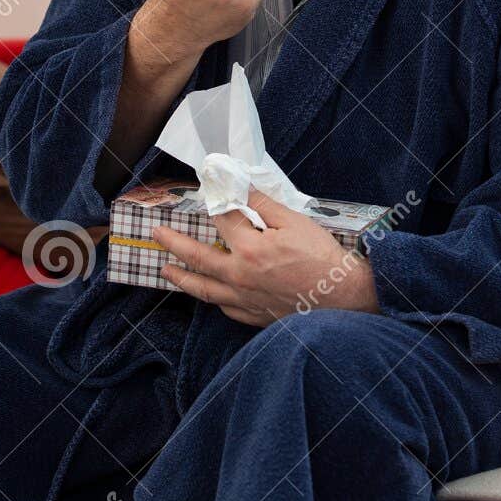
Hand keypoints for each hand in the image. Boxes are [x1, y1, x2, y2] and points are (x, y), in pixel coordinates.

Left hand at [152, 190, 380, 326]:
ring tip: (165, 269)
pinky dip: (212, 298)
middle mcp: (240, 276)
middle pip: (197, 257)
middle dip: (173, 243)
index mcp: (250, 249)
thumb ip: (263, 204)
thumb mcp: (295, 222)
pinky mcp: (255, 316)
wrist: (344, 298)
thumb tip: (241, 184)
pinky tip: (207, 293)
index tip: (202, 185)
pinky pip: (225, 308)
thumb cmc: (323, 259)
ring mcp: (245, 299)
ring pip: (203, 289)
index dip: (212, 198)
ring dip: (181, 277)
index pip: (221, 218)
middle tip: (155, 233)